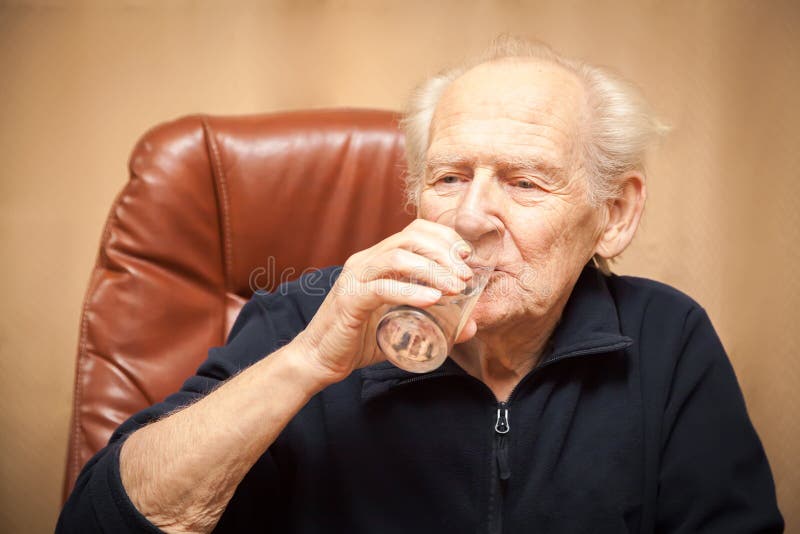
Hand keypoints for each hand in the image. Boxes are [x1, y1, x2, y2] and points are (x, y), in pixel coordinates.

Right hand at [295, 218, 475, 384]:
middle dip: (444, 252)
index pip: (415, 231)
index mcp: (378, 260)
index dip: (445, 237)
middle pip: (410, 237)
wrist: (321, 360)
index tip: (467, 257)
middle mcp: (366, 261)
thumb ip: (436, 322)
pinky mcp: (350, 300)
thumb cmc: (361, 340)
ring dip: (432, 269)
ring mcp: (356, 278)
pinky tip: (432, 299)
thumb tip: (472, 326)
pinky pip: (382, 288)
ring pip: (398, 257)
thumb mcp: (404, 326)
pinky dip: (411, 292)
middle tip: (465, 276)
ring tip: (455, 288)